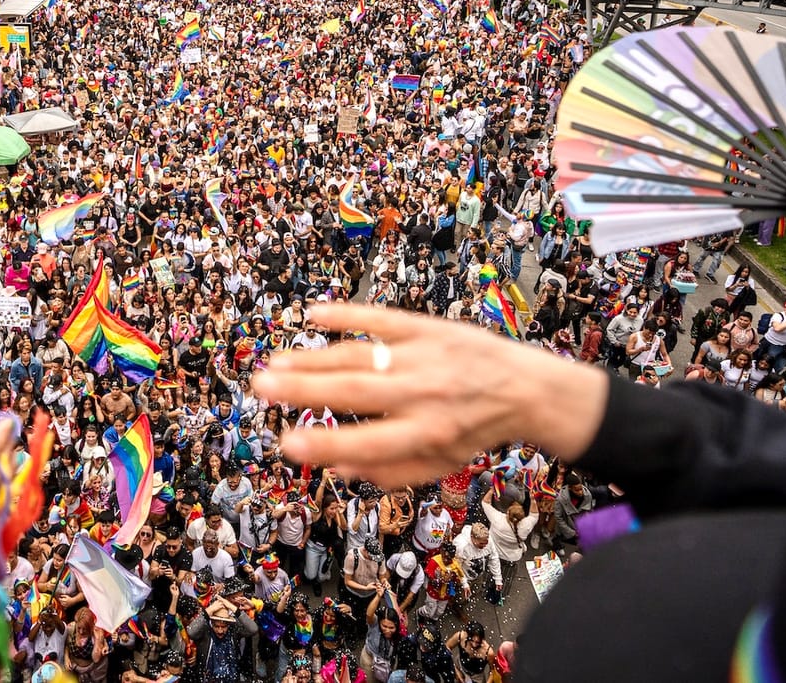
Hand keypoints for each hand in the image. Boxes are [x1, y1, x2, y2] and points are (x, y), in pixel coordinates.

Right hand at [252, 303, 608, 487]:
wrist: (524, 386)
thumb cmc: (472, 430)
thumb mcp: (440, 465)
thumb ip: (390, 471)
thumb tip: (337, 469)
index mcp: (427, 434)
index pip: (367, 444)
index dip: (325, 445)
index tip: (286, 444)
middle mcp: (424, 394)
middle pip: (355, 391)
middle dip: (304, 390)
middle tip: (262, 387)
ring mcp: (424, 356)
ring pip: (360, 354)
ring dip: (313, 357)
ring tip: (275, 362)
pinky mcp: (427, 327)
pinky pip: (382, 317)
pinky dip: (348, 314)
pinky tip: (314, 315)